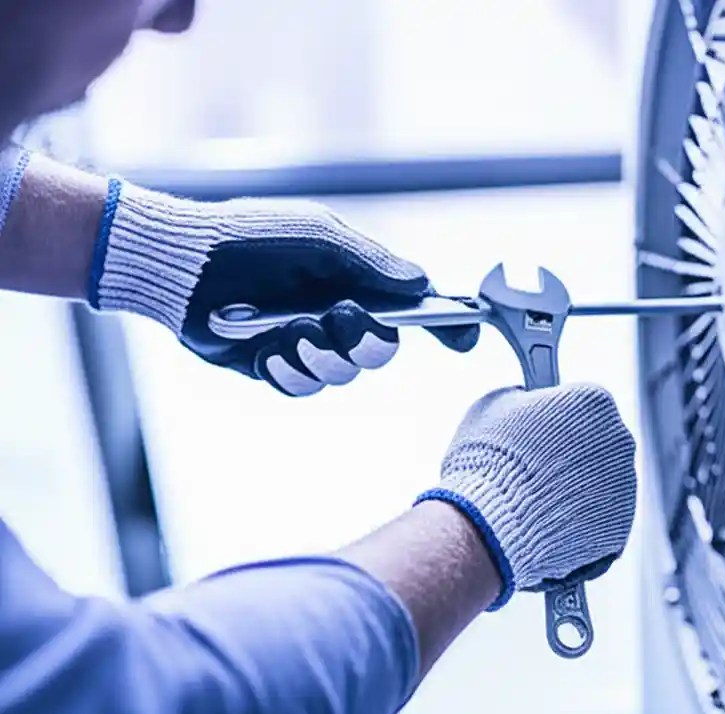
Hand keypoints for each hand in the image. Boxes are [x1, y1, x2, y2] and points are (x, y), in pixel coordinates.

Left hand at [89, 180, 477, 395]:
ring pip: (343, 374)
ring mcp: (306, 342)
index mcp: (355, 279)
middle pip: (382, 350)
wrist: (183, 264)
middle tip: (347, 321)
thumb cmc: (252, 237)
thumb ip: (372, 262)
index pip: (412, 306)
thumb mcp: (319, 238)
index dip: (442, 323)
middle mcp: (336, 313)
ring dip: (321, 355)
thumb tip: (421, 282)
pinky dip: (289, 370)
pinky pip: (301, 386)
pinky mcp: (274, 365)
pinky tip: (267, 350)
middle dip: (370, 342)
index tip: (464, 337)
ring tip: (291, 331)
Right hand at [419, 384, 637, 608]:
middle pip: (596, 442)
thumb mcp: (494, 406)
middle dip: (568, 455)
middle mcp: (619, 439)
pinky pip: (598, 518)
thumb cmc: (490, 463)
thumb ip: (521, 398)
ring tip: (535, 501)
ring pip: (599, 482)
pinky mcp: (619, 526)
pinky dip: (578, 521)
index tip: (534, 434)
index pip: (581, 403)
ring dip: (575, 489)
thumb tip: (522, 401)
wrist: (492, 526)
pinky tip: (548, 523)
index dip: (553, 419)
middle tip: (533, 470)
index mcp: (595, 401)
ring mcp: (624, 486)